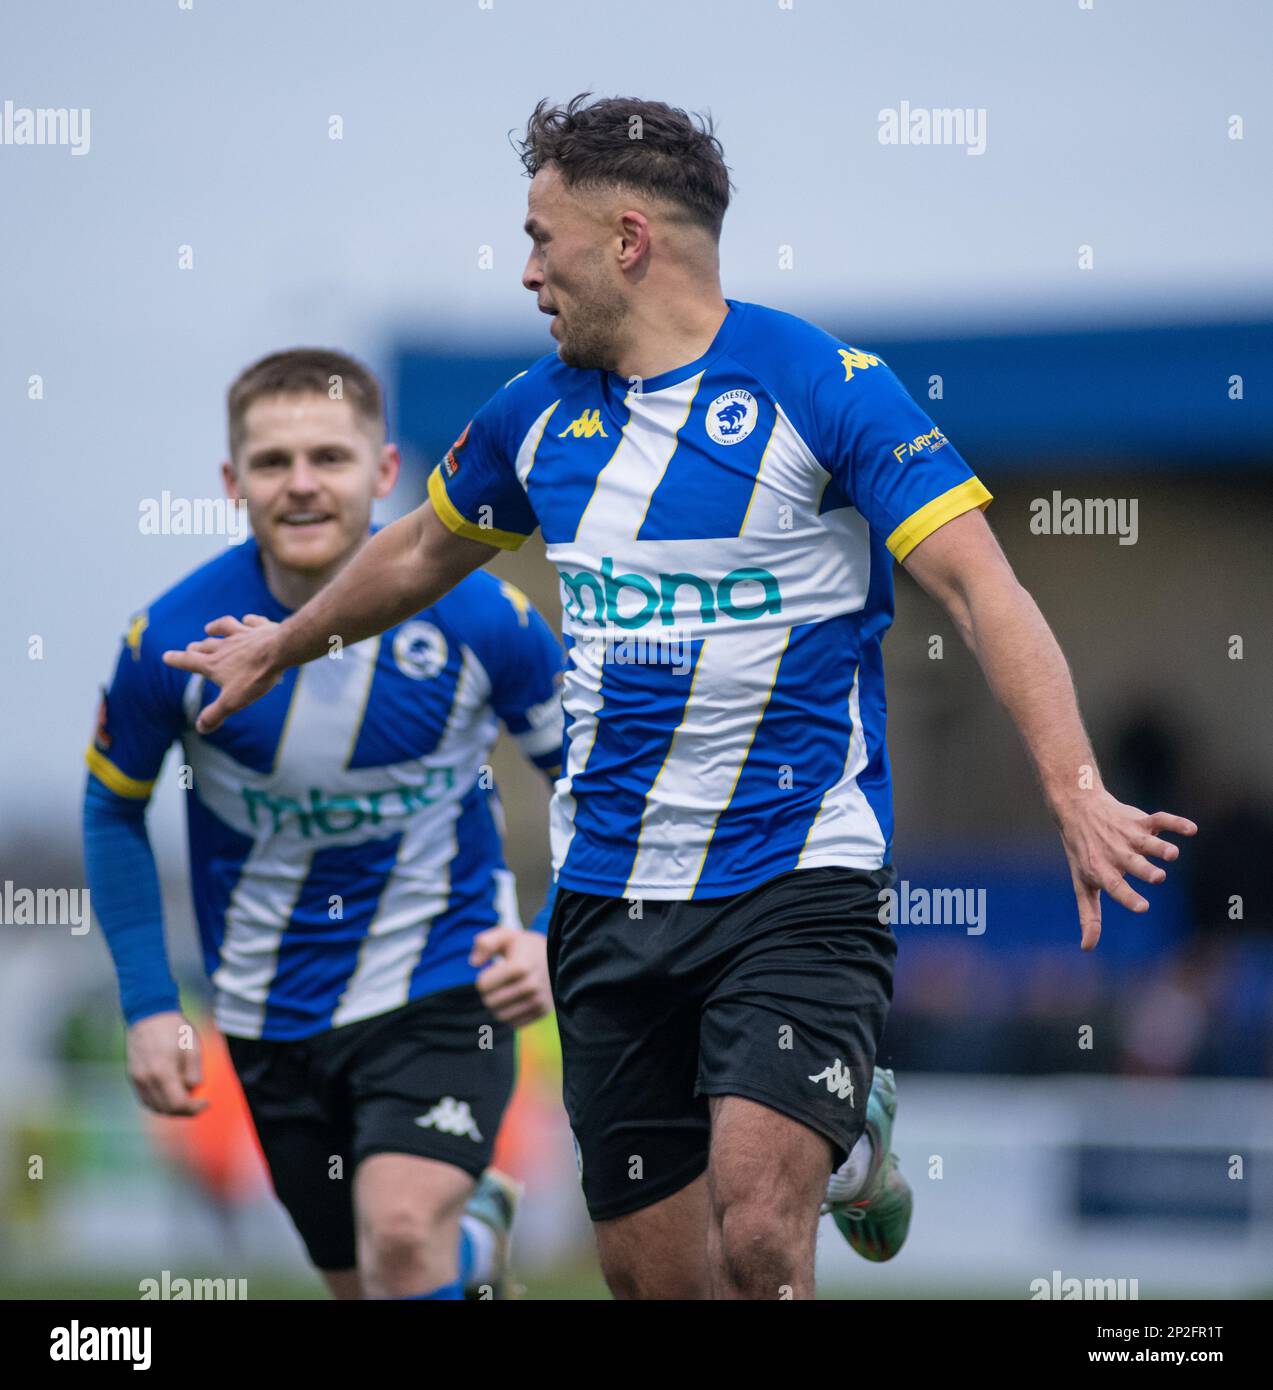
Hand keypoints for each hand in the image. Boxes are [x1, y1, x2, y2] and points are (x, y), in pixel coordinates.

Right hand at [127, 1011, 207, 1115]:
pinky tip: (170, 1097)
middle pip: (165, 1109)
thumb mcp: (192, 1046)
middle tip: (198, 1105)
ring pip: (153, 1107)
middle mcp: (146, 1079)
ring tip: (186, 1102)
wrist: (149, 1014)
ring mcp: (136, 1079)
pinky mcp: (132, 1076)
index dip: (193, 1108)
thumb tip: (194, 1089)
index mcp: (162, 1072)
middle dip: (184, 1112)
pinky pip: (145, 1099)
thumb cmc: (173, 1028)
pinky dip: (158, 1103)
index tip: (206, 1103)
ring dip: (170, 1110)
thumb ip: (194, 1071)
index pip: (177, 1104)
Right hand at [162, 614, 282, 733]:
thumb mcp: (233, 701)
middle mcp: (225, 646)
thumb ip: (215, 714)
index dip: (177, 660)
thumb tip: (200, 728)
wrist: (280, 650)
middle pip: (206, 645)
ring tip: (209, 628)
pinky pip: (251, 621)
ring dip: (215, 628)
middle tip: (191, 648)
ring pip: (224, 628)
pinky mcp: (261, 628)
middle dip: (196, 647)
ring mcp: (243, 634)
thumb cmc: (256, 675)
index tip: (167, 656)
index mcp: (214, 664)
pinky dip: (247, 621)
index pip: (189, 661)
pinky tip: (247, 620)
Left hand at [470, 926, 552, 1026]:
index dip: (483, 978)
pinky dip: (510, 1013)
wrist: (557, 956)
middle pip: (490, 1002)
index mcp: (520, 966)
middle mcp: (532, 985)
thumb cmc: (524, 946)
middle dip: (488, 993)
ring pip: (500, 1015)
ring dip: (498, 1005)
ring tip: (506, 991)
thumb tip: (473, 963)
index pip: (483, 985)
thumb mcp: (505, 936)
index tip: (493, 971)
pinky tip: (516, 1000)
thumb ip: (485, 943)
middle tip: (497, 983)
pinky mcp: (543, 1011)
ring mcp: (539, 1000)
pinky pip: (514, 1023)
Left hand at [1057, 790, 1196, 949]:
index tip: (1143, 908)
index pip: (1115, 886)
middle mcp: (1116, 853)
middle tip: (1158, 877)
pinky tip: (1191, 829)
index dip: (1128, 897)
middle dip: (1145, 870)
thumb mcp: (1083, 884)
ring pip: (1147, 841)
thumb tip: (1087, 947)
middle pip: (1133, 863)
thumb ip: (1089, 916)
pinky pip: (1160, 820)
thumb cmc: (1083, 854)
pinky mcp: (1140, 821)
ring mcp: (1128, 836)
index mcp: (1102, 870)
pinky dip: (1175, 823)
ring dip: (1160, 847)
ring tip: (1172, 854)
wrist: (1078, 810)